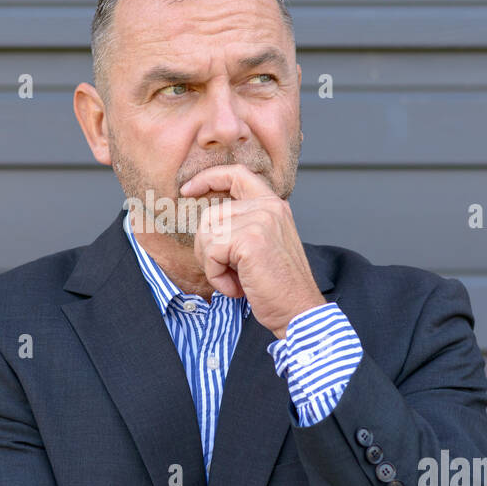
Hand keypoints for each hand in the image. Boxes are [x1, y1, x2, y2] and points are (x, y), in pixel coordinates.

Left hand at [179, 163, 325, 339]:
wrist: (298, 311)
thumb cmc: (279, 286)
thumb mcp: (265, 245)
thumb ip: (244, 225)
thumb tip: (207, 222)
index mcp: (273, 205)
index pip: (236, 174)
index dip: (209, 178)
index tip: (187, 190)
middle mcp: (268, 207)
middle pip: (211, 215)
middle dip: (208, 248)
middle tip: (228, 272)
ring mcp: (260, 221)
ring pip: (207, 234)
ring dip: (213, 265)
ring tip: (236, 280)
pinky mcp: (249, 240)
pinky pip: (211, 254)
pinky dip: (216, 276)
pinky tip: (236, 288)